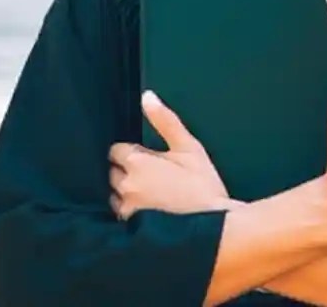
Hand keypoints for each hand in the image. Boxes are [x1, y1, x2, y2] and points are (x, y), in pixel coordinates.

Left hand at [108, 91, 234, 219]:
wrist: (214, 228)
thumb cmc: (203, 185)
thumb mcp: (188, 147)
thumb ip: (165, 120)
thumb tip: (146, 96)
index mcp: (137, 162)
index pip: (116, 150)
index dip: (130, 151)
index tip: (146, 157)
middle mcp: (126, 185)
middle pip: (112, 173)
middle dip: (125, 171)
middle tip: (150, 176)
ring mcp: (127, 210)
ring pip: (114, 196)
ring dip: (125, 193)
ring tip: (148, 195)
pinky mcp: (131, 230)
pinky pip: (120, 217)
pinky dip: (129, 212)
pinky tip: (146, 213)